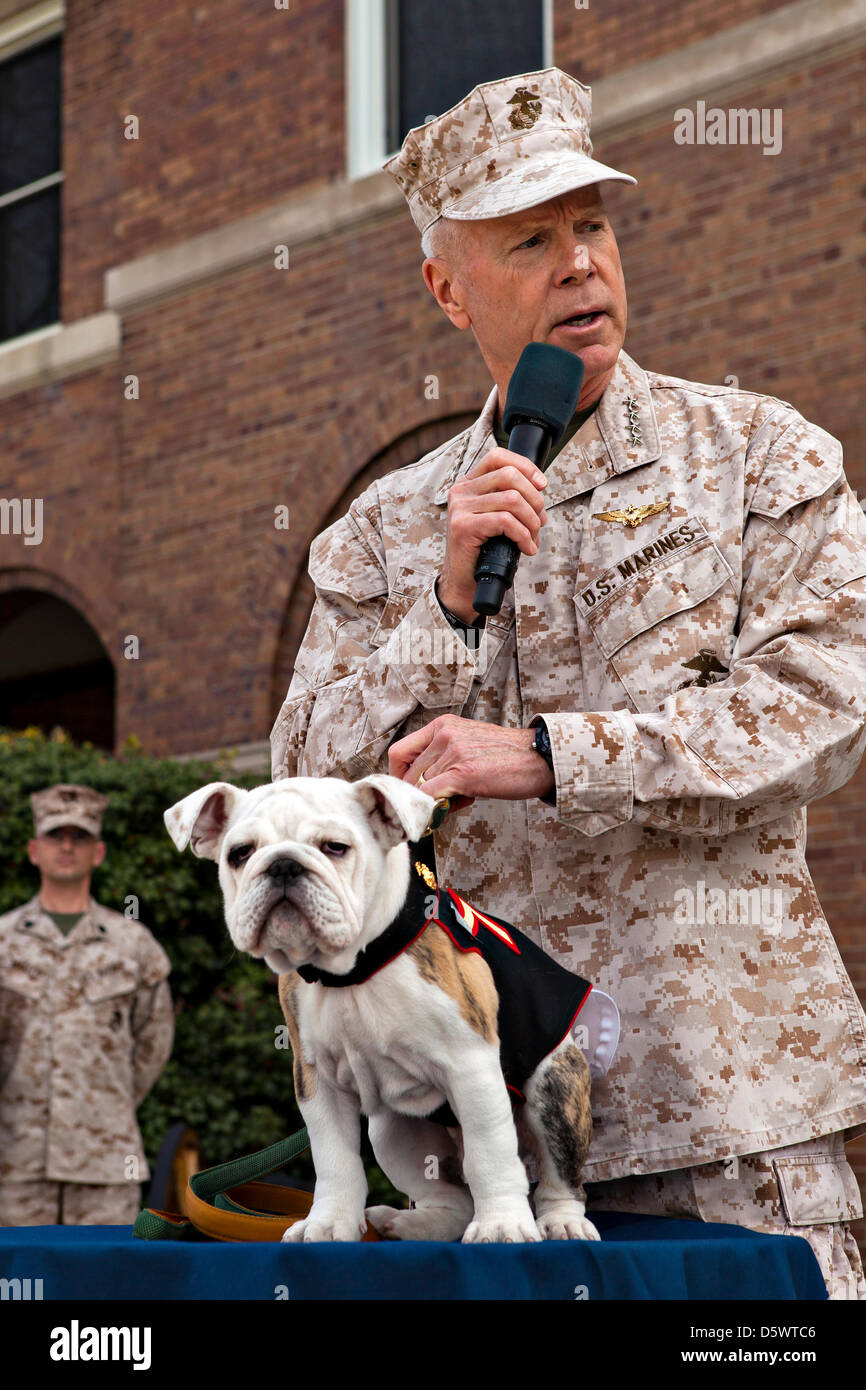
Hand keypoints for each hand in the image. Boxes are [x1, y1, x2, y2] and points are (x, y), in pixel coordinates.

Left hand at [388, 714, 554, 804]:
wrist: (540, 758)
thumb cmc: (507, 755)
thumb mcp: (469, 743)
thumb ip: (443, 759)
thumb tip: (421, 790)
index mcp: (443, 725)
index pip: (400, 752)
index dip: (399, 777)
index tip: (409, 791)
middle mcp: (444, 734)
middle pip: (407, 774)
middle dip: (419, 794)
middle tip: (442, 801)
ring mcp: (453, 753)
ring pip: (419, 788)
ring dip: (434, 802)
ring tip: (460, 800)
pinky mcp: (463, 774)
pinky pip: (430, 797)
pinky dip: (433, 810)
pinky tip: (450, 810)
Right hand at [438, 446, 548, 624]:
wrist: (464, 580)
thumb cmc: (484, 549)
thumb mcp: (497, 516)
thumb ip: (510, 498)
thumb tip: (540, 489)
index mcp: (469, 483)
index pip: (498, 457)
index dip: (525, 466)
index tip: (542, 485)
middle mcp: (461, 491)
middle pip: (509, 475)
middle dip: (534, 498)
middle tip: (540, 521)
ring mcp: (460, 508)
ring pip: (511, 499)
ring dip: (531, 521)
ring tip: (533, 538)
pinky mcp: (463, 526)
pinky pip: (505, 521)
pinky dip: (523, 535)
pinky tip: (526, 547)